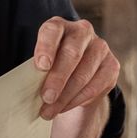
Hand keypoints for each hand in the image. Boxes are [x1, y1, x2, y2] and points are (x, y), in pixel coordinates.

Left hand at [33, 17, 119, 137]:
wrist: (76, 77)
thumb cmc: (50, 68)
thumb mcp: (41, 64)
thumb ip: (37, 70)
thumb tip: (24, 90)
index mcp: (60, 26)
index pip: (53, 30)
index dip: (46, 47)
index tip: (41, 66)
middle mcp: (82, 31)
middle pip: (71, 54)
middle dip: (58, 79)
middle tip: (46, 98)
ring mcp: (100, 47)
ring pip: (83, 74)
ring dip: (65, 96)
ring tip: (49, 111)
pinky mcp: (112, 65)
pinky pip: (95, 86)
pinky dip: (77, 100)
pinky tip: (64, 108)